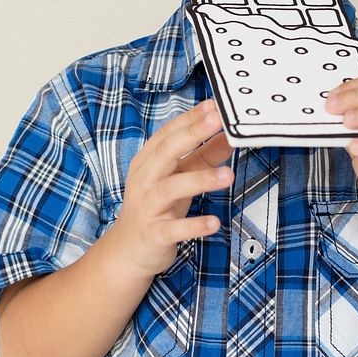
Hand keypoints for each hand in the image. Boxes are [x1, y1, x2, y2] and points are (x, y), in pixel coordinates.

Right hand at [111, 99, 232, 278]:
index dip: (190, 118)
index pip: (168, 133)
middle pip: (166, 152)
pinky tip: (214, 223)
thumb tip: (229, 135)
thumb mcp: (180, 177)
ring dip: (200, 180)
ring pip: (170, 189)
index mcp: (148, 161)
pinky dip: (193, 226)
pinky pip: (173, 229)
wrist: (128, 251)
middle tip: (219, 122)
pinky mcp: (154, 234)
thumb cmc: (158, 206)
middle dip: (192, 134)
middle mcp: (145, 180)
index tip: (214, 105)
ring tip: (228, 175)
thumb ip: (204, 156)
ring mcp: (147, 207)